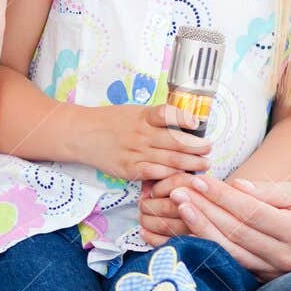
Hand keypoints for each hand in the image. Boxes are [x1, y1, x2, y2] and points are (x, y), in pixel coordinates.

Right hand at [80, 103, 212, 182]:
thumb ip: (156, 118)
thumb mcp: (133, 112)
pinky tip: (182, 178)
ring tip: (204, 164)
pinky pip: (155, 174)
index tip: (197, 122)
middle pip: (175, 141)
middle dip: (197, 147)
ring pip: (170, 160)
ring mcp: (135, 153)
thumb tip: (185, 121)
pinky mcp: (129, 169)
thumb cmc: (110, 122)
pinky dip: (170, 177)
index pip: (167, 114)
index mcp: (143, 117)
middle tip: (209, 149)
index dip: (184, 117)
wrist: (81, 134)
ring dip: (191, 164)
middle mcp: (141, 134)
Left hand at [144, 174, 290, 280]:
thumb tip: (236, 185)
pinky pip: (230, 264)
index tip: (199, 181)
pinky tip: (189, 232)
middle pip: (236, 232)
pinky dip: (208, 247)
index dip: (223, 197)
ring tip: (181, 209)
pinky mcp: (261, 281)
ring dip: (201, 229)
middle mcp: (285, 256)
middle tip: (179, 192)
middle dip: (205, 210)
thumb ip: (267, 191)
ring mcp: (272, 273)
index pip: (252, 212)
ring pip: (230, 251)